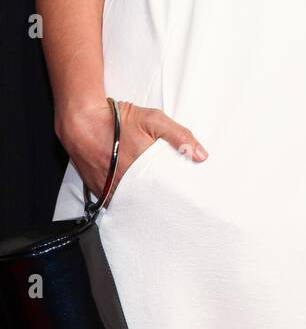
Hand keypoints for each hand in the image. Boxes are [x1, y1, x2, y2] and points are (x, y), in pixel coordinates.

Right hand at [57, 98, 208, 206]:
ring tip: (154, 208)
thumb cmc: (117, 120)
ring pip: (130, 204)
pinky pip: (113, 202)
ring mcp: (109, 188)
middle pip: (147, 202)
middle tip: (171, 207)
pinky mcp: (97, 189)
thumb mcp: (153, 120)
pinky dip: (123, 202)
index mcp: (142, 167)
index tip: (184, 199)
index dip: (174, 196)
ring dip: (141, 205)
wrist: (81, 122)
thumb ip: (179, 136)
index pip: (164, 191)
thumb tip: (202, 156)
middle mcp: (125, 181)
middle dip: (159, 204)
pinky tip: (133, 201)